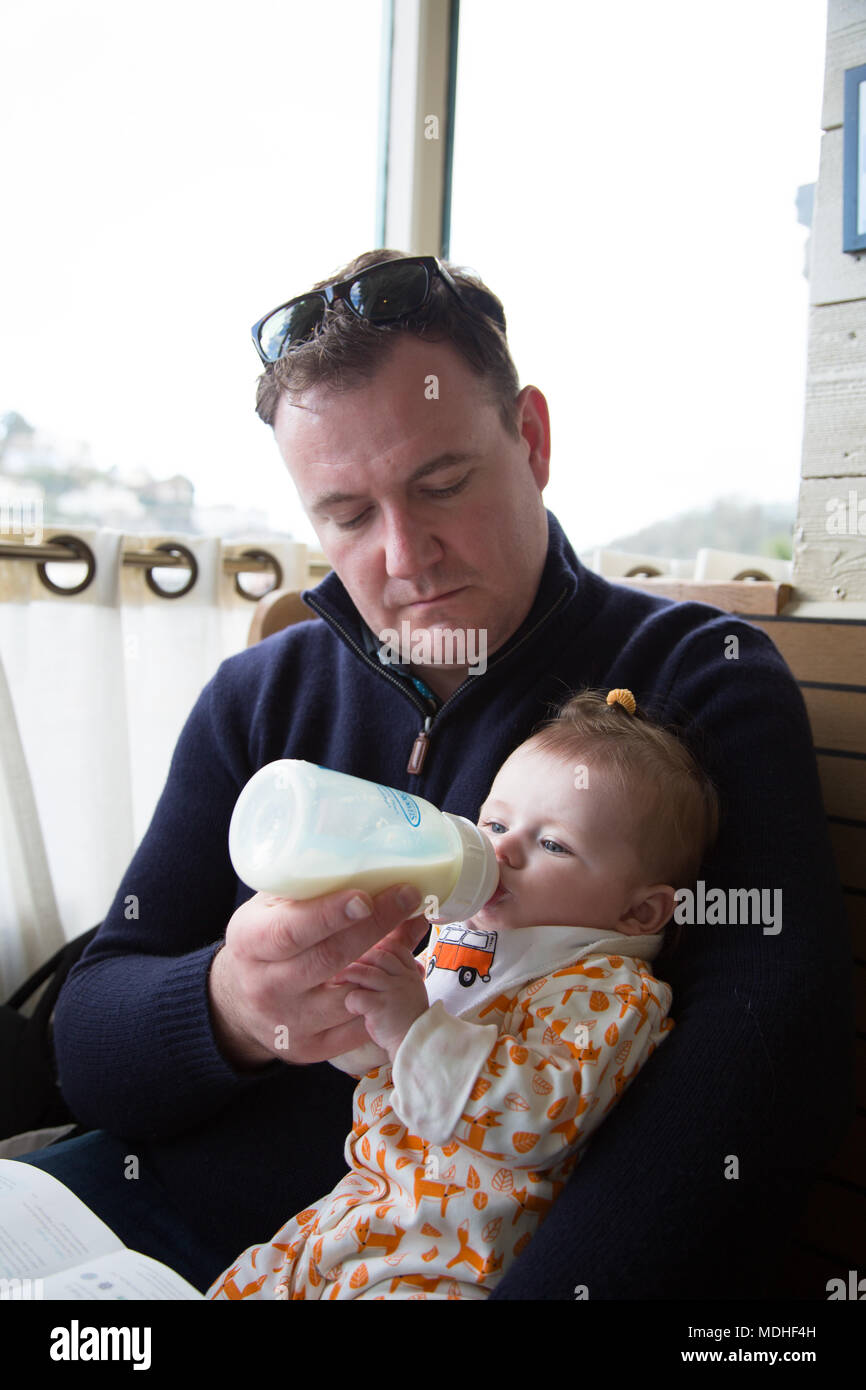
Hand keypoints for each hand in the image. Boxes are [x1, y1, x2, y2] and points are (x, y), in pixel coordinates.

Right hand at [207, 883, 426, 1069]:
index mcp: (250, 941)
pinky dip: (384, 999)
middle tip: (408, 897)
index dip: (330, 914)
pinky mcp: (309, 1048)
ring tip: (410, 932)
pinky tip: (399, 972)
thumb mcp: (271, 907)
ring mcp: (288, 1022)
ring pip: (351, 996)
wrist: (238, 1000)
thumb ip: (311, 890)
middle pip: (330, 960)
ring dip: (388, 965)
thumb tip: (372, 872)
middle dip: (375, 926)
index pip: (292, 929)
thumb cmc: (266, 938)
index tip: (366, 897)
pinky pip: (358, 1027)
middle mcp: (266, 985)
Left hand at [334, 938, 428, 1062]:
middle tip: (344, 968)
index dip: (377, 947)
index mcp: (411, 973)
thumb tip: (371, 957)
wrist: (415, 1045)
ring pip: (364, 972)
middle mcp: (404, 979)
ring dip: (347, 975)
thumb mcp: (409, 991)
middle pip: (377, 955)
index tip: (364, 956)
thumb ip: (396, 975)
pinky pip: (358, 995)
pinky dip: (350, 999)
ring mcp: (394, 992)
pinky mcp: (381, 1008)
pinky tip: (351, 1006)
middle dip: (358, 959)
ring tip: (336, 981)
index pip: (394, 948)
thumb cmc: (405, 1019)